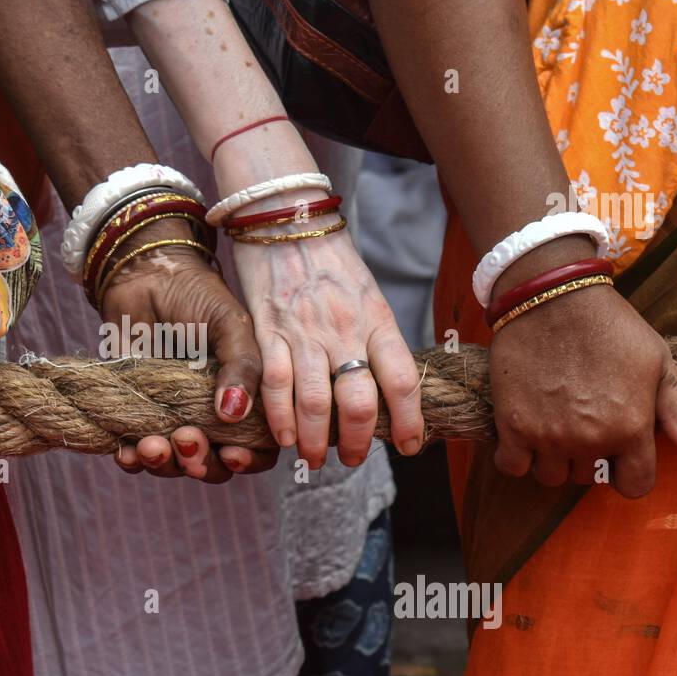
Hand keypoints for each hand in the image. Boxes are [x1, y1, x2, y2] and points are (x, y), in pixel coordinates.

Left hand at [99, 216, 273, 482]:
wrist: (146, 276)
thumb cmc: (197, 297)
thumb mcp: (231, 326)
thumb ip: (243, 367)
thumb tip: (233, 413)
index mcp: (243, 401)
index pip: (256, 448)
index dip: (248, 460)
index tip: (234, 453)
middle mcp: (210, 418)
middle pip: (214, 466)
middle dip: (201, 463)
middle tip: (188, 438)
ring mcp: (171, 419)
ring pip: (174, 466)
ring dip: (166, 465)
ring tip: (154, 445)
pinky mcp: (134, 415)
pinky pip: (134, 453)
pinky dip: (132, 460)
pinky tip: (128, 452)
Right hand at [232, 216, 423, 469]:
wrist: (285, 216)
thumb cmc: (329, 259)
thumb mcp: (366, 294)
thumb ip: (374, 338)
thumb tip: (383, 389)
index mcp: (376, 318)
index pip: (402, 380)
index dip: (409, 420)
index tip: (408, 446)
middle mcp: (344, 328)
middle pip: (358, 401)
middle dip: (356, 441)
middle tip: (351, 458)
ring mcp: (304, 329)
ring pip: (314, 402)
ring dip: (316, 440)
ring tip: (316, 457)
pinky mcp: (267, 329)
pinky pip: (275, 384)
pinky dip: (279, 419)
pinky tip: (284, 438)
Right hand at [488, 279, 676, 497]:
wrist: (552, 298)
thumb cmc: (610, 325)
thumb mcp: (657, 360)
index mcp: (631, 427)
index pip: (634, 486)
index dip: (628, 473)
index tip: (617, 456)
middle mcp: (590, 439)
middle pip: (587, 478)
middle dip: (587, 459)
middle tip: (581, 426)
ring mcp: (548, 435)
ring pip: (550, 476)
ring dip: (552, 459)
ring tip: (552, 428)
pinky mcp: (513, 425)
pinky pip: (512, 466)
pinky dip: (516, 457)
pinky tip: (522, 435)